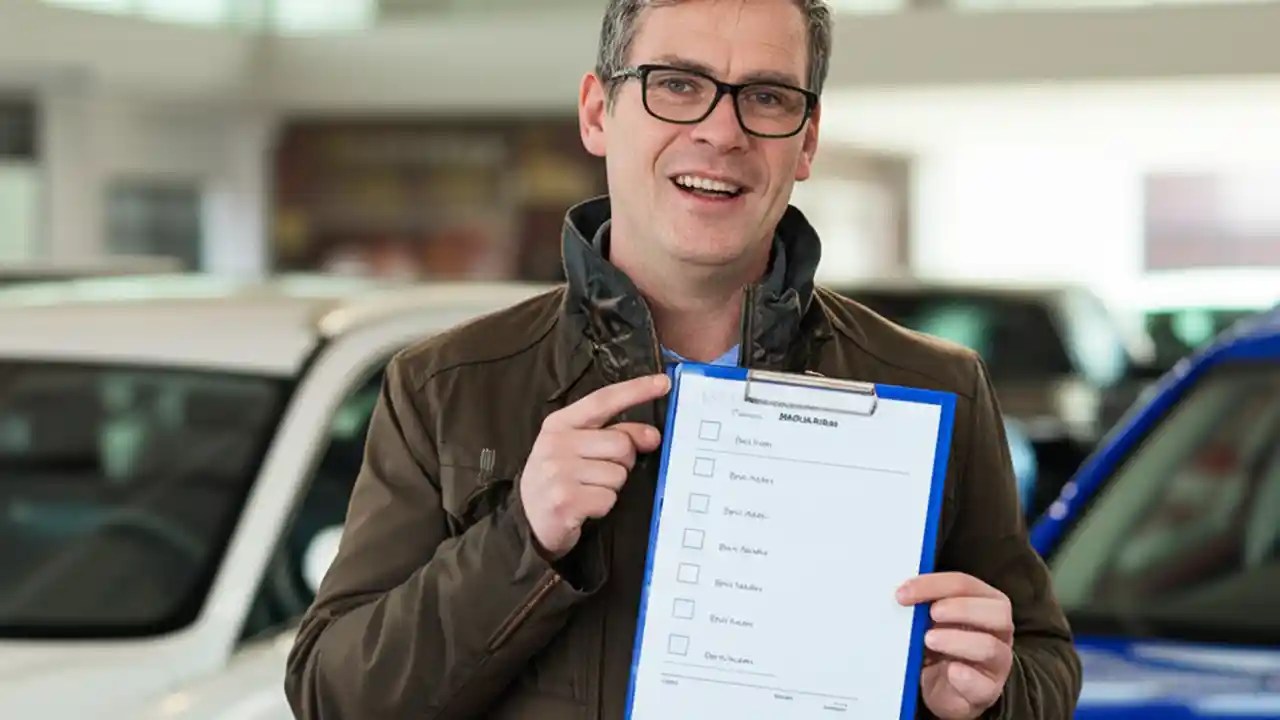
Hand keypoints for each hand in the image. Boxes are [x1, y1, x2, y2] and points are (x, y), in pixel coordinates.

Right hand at [522, 373, 669, 559]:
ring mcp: (559, 472)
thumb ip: (615, 435)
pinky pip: (609, 498)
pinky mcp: (565, 500)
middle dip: (623, 461)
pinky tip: (585, 506)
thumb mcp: (578, 449)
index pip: (603, 400)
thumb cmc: (560, 478)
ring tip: (588, 490)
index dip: (636, 390)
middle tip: (601, 472)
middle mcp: (556, 443)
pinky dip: (604, 506)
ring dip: (612, 486)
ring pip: (618, 474)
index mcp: (559, 423)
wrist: (527, 520)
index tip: (664, 382)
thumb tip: (652, 436)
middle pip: (621, 443)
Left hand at [897, 572, 1013, 719]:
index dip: (935, 585)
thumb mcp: (932, 621)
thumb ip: (923, 606)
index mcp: (985, 603)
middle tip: (932, 612)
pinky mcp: (988, 691)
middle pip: (995, 611)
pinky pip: (983, 685)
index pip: (966, 585)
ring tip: (930, 640)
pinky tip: (950, 670)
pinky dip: (965, 677)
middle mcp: (998, 630)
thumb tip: (902, 594)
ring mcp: (997, 662)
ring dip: (957, 641)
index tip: (905, 593)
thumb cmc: (942, 646)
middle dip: (960, 608)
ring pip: (990, 647)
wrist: (946, 688)